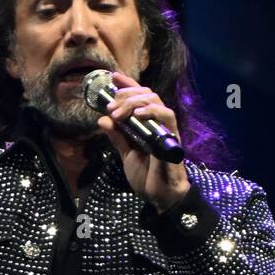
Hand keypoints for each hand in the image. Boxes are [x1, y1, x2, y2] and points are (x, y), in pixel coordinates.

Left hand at [96, 72, 190, 210]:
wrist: (160, 196)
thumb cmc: (147, 176)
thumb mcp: (126, 154)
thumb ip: (117, 137)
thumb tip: (102, 119)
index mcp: (146, 124)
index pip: (138, 97)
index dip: (127, 84)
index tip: (112, 77)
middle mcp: (156, 122)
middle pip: (145, 94)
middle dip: (125, 95)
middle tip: (110, 106)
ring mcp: (165, 128)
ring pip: (155, 100)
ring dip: (134, 102)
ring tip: (118, 113)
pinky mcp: (172, 137)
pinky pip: (167, 116)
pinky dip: (152, 111)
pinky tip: (138, 114)